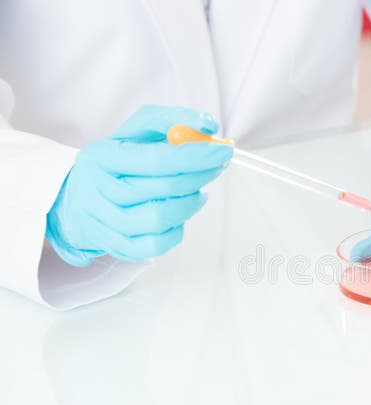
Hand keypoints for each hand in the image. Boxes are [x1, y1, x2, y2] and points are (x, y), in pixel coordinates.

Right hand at [45, 105, 232, 266]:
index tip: (222, 150)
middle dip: (199, 177)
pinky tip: (179, 215)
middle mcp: (98, 190)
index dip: (195, 156)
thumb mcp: (134, 131)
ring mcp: (103, 221)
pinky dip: (176, 231)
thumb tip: (206, 125)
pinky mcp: (113, 245)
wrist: (76, 196)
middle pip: (162, 189)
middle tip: (216, 167)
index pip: (157, 159)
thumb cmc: (116, 160)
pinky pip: (154, 245)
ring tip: (197, 192)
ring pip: (160, 219)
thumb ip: (170, 120)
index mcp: (101, 156)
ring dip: (190, 205)